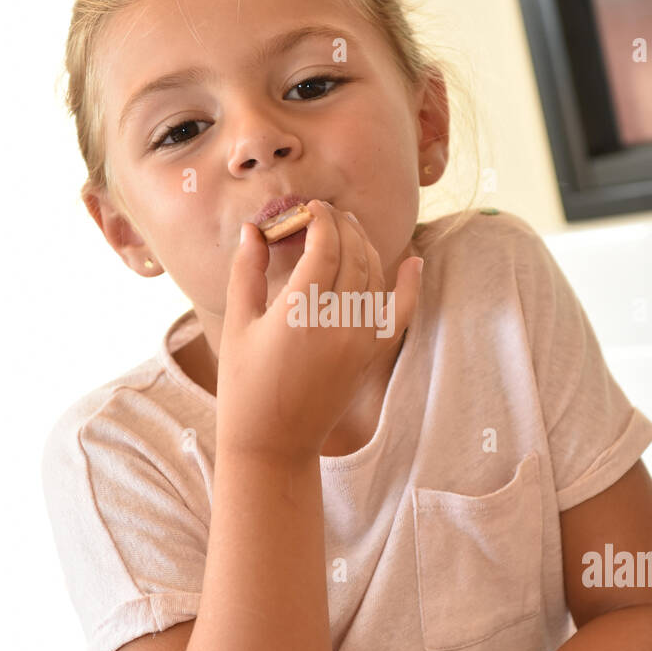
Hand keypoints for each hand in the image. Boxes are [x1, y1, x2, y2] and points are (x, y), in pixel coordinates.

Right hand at [217, 200, 422, 462]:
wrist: (272, 443)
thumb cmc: (244, 385)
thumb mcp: (237, 325)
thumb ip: (247, 271)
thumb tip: (255, 229)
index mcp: (299, 312)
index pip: (326, 246)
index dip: (321, 219)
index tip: (310, 207)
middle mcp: (337, 323)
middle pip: (353, 254)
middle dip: (342, 226)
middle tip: (327, 213)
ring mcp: (359, 341)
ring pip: (374, 276)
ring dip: (364, 246)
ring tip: (349, 228)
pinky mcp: (370, 356)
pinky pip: (400, 315)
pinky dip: (410, 288)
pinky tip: (414, 262)